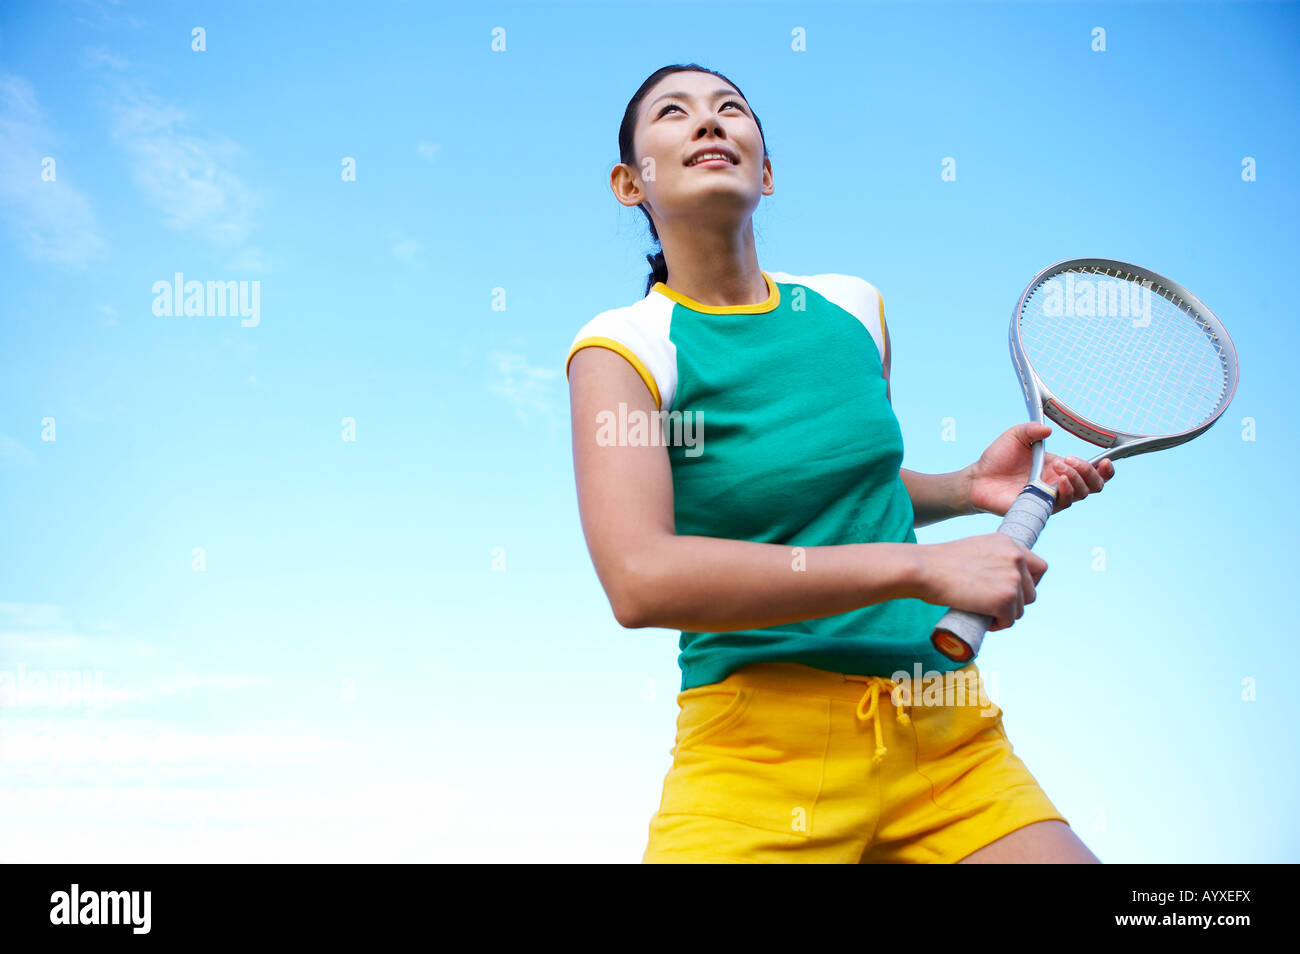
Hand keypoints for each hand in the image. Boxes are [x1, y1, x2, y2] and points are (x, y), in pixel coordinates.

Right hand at [917, 535, 1047, 631]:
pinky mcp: (1004, 599)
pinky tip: (985, 621)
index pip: (1039, 567)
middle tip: (994, 606)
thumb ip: (993, 558)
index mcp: (1009, 543)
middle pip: (1032, 592)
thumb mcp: (975, 548)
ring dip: (1005, 614)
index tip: (1013, 591)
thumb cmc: (940, 561)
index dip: (1029, 583)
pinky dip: (998, 625)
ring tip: (985, 613)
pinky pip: (1009, 620)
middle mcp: (1016, 558)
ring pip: (1021, 609)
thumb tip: (998, 578)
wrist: (925, 569)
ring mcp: (1012, 579)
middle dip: (1016, 602)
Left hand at [966, 422, 1114, 515]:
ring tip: (1060, 466)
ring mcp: (1051, 497)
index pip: (1091, 472)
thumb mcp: (1015, 436)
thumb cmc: (997, 458)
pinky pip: (1062, 503)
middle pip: (1093, 486)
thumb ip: (1031, 430)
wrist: (978, 478)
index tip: (1107, 460)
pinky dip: (1065, 491)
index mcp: (1058, 467)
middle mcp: (1058, 484)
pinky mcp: (1041, 507)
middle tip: (1071, 460)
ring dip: (1077, 478)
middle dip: (1090, 472)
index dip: (1105, 469)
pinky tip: (1058, 480)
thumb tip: (1047, 429)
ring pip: (1081, 495)